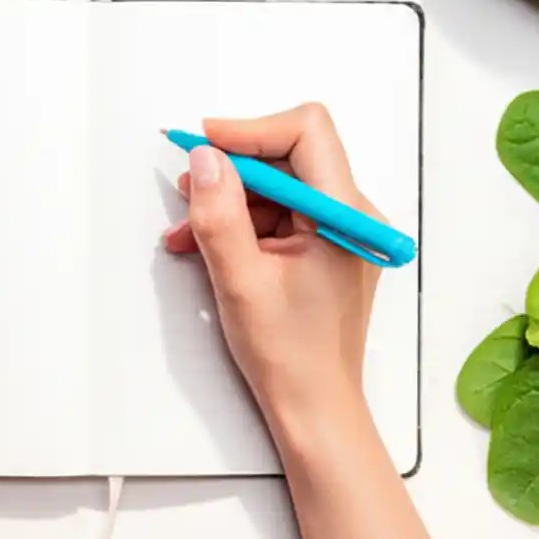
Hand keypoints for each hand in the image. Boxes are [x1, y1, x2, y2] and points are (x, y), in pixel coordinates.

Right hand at [163, 103, 381, 422]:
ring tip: (187, 230)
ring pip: (279, 186)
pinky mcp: (324, 248)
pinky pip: (280, 215)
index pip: (307, 133)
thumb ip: (219, 215)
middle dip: (233, 167)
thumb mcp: (240, 281)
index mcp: (345, 216)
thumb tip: (204, 159)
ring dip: (230, 200)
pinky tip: (204, 245)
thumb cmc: (290, 355)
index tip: (206, 145)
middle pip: (290, 156)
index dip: (251, 130)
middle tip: (187, 185)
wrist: (315, 407)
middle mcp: (352, 216)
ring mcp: (339, 232)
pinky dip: (242, 223)